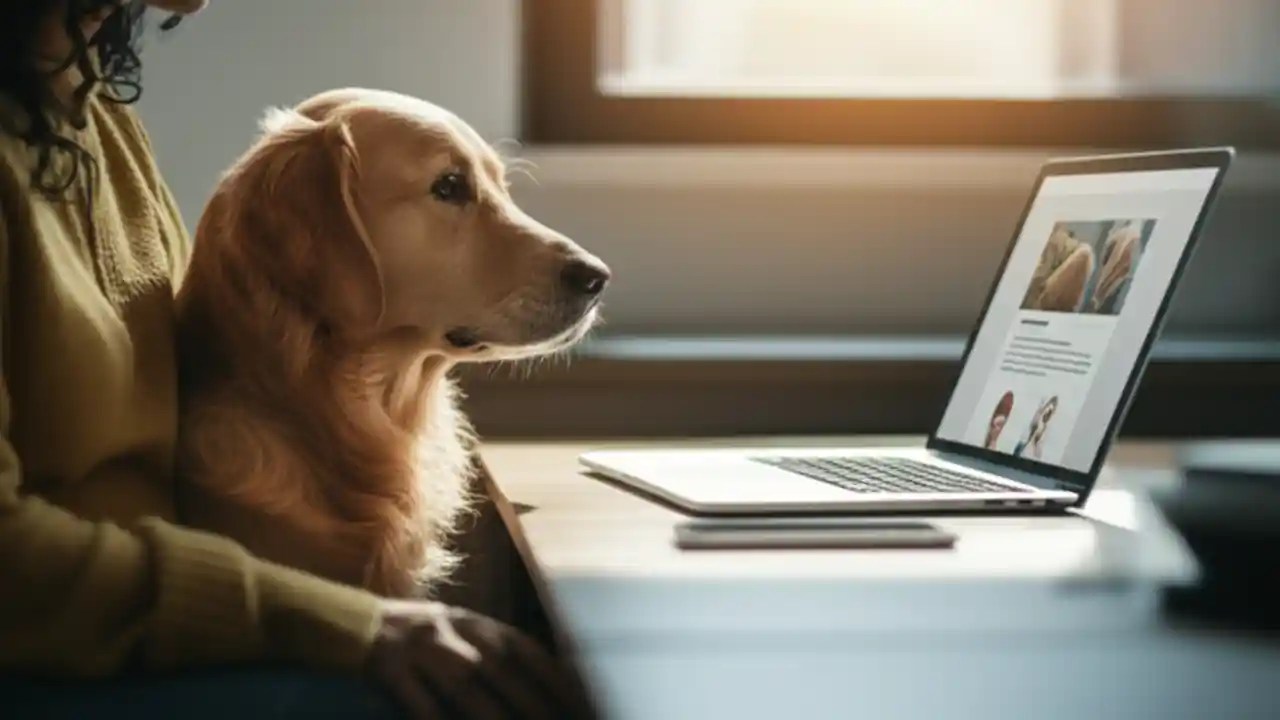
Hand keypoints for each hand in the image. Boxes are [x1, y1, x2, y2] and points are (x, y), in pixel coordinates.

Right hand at [366, 599, 591, 718]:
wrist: (355, 624)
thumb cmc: (424, 638)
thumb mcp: (465, 634)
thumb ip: (502, 656)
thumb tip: (555, 682)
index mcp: (478, 624)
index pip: (527, 649)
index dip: (556, 676)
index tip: (583, 703)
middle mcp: (455, 632)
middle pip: (502, 669)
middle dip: (534, 702)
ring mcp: (423, 651)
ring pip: (465, 687)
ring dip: (493, 715)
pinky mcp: (391, 672)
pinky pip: (420, 704)